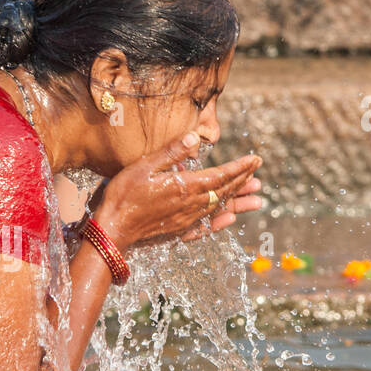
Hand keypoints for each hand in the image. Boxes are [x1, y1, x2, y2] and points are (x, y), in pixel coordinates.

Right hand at [95, 133, 262, 247]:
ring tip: (258, 199)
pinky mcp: (178, 231)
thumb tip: (196, 138)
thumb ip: (171, 152)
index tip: (255, 159)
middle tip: (258, 174)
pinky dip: (221, 222)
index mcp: (186, 187)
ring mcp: (186, 221)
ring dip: (239, 202)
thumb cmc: (124, 195)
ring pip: (220, 209)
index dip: (240, 167)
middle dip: (243, 181)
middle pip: (224, 192)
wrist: (112, 229)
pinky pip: (206, 227)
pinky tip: (229, 220)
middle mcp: (191, 205)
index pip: (221, 175)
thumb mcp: (144, 166)